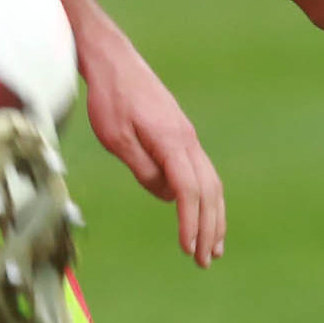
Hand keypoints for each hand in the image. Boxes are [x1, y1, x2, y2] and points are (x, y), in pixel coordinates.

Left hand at [79, 28, 225, 266]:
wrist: (114, 62)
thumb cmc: (109, 99)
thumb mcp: (116, 138)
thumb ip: (142, 168)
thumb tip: (167, 195)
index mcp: (172, 141)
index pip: (189, 190)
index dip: (190, 222)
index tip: (188, 249)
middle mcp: (187, 139)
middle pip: (208, 191)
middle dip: (208, 228)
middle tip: (205, 260)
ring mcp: (187, 136)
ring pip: (211, 182)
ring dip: (214, 216)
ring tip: (213, 247)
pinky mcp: (181, 134)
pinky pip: (202, 172)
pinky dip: (206, 197)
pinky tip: (201, 213)